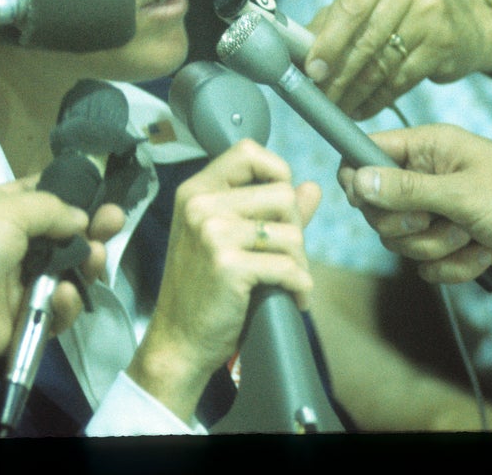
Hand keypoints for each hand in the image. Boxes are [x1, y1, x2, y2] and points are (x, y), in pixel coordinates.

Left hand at [0, 180, 114, 365]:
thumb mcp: (5, 210)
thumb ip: (51, 209)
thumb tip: (81, 218)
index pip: (42, 197)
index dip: (71, 193)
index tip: (101, 191)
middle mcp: (12, 246)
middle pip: (63, 236)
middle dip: (92, 228)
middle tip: (115, 221)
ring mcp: (20, 285)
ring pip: (68, 273)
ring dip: (87, 263)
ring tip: (96, 258)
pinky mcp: (26, 320)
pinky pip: (58, 311)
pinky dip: (66, 303)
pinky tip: (64, 294)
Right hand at [130, 140, 319, 418]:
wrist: (178, 340)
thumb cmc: (205, 289)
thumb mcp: (228, 240)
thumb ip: (270, 211)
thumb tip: (312, 187)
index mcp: (196, 190)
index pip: (248, 151)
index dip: (277, 171)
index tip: (281, 206)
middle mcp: (200, 203)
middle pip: (281, 193)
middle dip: (295, 228)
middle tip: (289, 257)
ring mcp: (212, 232)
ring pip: (291, 232)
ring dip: (300, 262)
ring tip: (290, 281)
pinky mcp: (227, 264)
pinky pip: (288, 265)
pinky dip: (300, 286)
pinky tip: (295, 298)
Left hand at [303, 0, 486, 119]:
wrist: (464, 19)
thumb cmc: (399, 8)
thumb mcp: (366, 1)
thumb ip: (330, 21)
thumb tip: (296, 53)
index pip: (351, 5)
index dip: (329, 42)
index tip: (312, 70)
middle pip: (366, 38)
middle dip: (338, 74)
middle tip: (319, 97)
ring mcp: (433, 11)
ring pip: (382, 63)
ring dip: (354, 92)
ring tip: (336, 107)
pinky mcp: (445, 42)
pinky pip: (401, 80)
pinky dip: (376, 99)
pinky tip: (361, 108)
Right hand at [337, 124, 491, 282]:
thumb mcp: (461, 193)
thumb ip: (406, 189)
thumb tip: (358, 180)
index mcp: (426, 150)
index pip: (365, 154)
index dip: (357, 179)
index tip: (365, 200)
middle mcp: (425, 179)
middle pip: (376, 209)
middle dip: (407, 224)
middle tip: (437, 218)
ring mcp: (437, 213)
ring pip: (400, 242)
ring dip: (437, 247)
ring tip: (471, 234)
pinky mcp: (450, 244)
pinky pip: (425, 266)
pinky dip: (455, 266)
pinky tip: (484, 253)